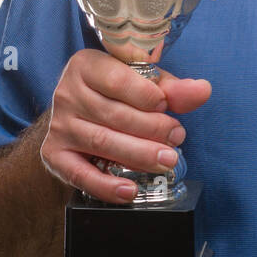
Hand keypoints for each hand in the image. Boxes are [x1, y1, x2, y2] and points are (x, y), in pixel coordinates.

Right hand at [41, 49, 212, 202]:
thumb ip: (173, 88)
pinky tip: (130, 190)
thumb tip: (202, 90)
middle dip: (152, 129)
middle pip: (114, 114)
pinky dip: (105, 186)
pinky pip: (79, 174)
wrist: (79, 113)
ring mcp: (60, 126)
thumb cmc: (118, 93)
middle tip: (177, 138)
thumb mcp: (145, 82)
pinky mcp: (55, 155)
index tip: (167, 107)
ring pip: (102, 142)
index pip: (118, 80)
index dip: (148, 96)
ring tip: (167, 160)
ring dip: (139, 155)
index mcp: (87, 66)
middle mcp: (67, 94)